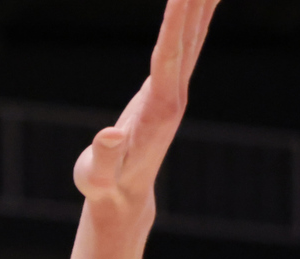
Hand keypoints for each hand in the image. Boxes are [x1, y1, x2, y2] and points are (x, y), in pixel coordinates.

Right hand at [74, 0, 219, 220]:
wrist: (124, 197)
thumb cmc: (105, 186)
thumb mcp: (96, 178)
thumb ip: (102, 158)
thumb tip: (108, 136)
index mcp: (158, 109)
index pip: (168, 55)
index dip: (175, 22)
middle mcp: (174, 94)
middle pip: (190, 37)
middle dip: (196, 3)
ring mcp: (174, 90)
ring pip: (194, 37)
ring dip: (203, 5)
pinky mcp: (167, 88)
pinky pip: (186, 44)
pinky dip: (195, 18)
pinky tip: (201, 0)